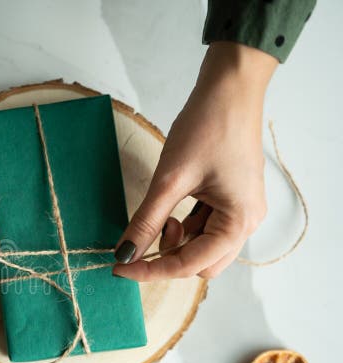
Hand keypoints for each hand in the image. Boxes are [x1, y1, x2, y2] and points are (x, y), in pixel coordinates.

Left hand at [113, 42, 277, 280]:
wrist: (229, 88)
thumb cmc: (207, 128)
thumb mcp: (170, 179)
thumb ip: (147, 221)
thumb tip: (125, 254)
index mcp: (239, 222)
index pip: (191, 265)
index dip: (151, 270)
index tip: (118, 268)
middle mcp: (247, 222)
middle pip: (202, 264)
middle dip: (168, 258)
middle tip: (138, 241)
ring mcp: (241, 210)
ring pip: (203, 248)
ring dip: (175, 241)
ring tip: (159, 216)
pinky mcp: (231, 198)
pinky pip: (205, 227)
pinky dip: (184, 227)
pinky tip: (169, 211)